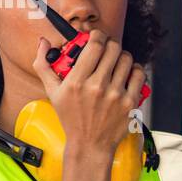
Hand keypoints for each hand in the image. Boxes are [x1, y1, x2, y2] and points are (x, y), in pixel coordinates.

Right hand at [31, 30, 145, 161]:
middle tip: (106, 49)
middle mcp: (97, 87)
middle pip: (113, 48)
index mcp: (77, 82)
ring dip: (122, 56)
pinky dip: (134, 70)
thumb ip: (43, 65)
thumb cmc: (71, 118)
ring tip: (115, 63)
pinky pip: (138, 74)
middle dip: (110, 44)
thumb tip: (42, 42)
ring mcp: (116, 95)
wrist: (89, 145)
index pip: (94, 45)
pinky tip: (126, 74)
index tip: (96, 37)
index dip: (98, 35)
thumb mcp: (52, 93)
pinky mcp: (130, 103)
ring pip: (127, 59)